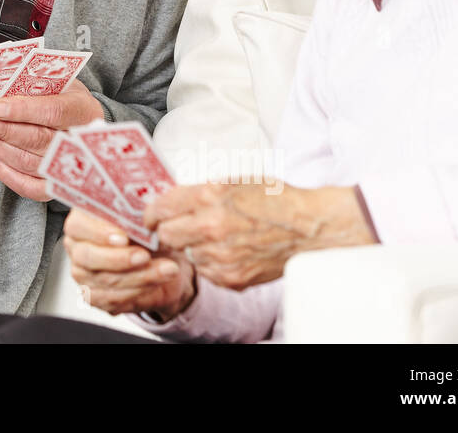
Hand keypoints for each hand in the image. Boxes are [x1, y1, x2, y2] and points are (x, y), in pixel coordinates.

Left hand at [0, 79, 103, 200]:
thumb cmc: (65, 99)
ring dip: (0, 148)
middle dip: (3, 131)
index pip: (54, 112)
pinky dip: (8, 174)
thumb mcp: (58, 83)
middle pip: (39, 139)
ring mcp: (72, 167)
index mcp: (84, 110)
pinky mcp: (58, 187)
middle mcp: (83, 142)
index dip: (24, 111)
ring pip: (30, 163)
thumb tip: (0, 90)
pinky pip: (30, 187)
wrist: (84, 124)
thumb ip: (35, 86)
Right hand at [63, 208, 195, 318]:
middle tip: (145, 255)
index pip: (77, 226)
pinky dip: (139, 291)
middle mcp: (78, 247)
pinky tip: (157, 282)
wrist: (163, 261)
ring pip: (105, 279)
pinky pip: (112, 299)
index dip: (98, 232)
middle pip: (87, 256)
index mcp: (82, 221)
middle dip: (120, 258)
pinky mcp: (94, 296)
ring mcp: (83, 274)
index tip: (124, 236)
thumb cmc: (147, 234)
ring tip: (166, 269)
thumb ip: (137, 214)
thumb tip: (147, 210)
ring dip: (139, 276)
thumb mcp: (144, 218)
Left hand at [144, 183, 376, 289]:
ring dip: (192, 247)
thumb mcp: (232, 180)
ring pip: (186, 254)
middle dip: (168, 231)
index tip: (150, 216)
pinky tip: (227, 250)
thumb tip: (167, 199)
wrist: (307, 226)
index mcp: (209, 196)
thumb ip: (197, 191)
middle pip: (166, 235)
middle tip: (176, 227)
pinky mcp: (231, 277)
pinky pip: (205, 271)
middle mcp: (211, 226)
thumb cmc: (272, 198)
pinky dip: (210, 262)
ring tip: (212, 237)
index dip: (151, 212)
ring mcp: (221, 255)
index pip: (160, 208)